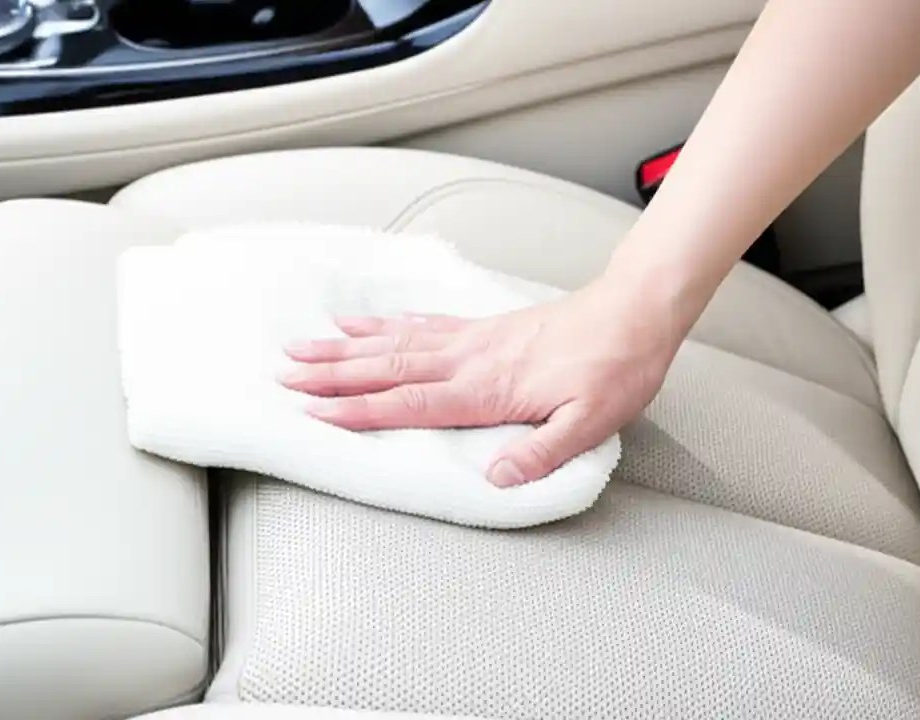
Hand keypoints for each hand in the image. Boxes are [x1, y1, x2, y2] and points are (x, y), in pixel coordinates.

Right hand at [279, 276, 683, 486]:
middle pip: (386, 368)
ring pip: (394, 343)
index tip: (314, 410)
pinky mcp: (482, 327)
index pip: (410, 403)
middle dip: (332, 373)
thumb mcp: (592, 422)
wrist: (635, 311)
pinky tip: (361, 323)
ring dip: (345, 347)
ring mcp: (472, 339)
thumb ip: (542, 451)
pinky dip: (384, 324)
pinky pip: (421, 323)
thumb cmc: (616, 367)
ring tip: (304, 345)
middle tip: (284, 373)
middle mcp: (469, 360)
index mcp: (488, 389)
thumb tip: (497, 480)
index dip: (359, 410)